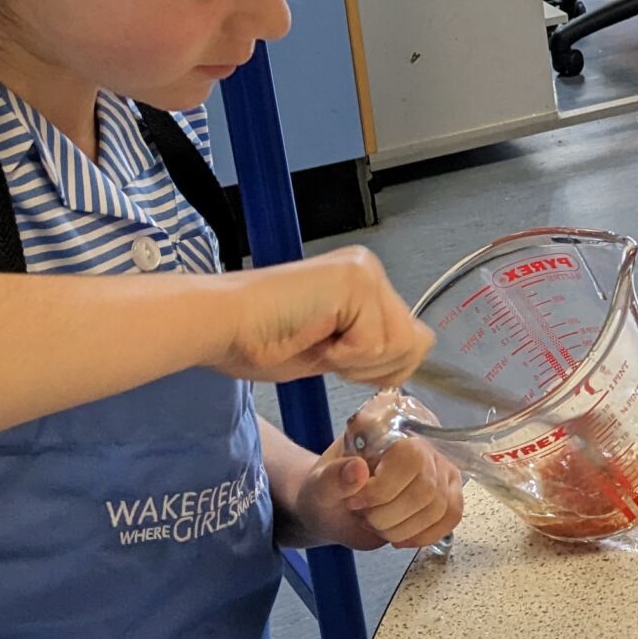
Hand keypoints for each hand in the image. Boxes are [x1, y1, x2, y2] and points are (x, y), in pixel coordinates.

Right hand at [204, 247, 433, 387]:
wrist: (221, 325)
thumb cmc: (259, 339)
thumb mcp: (335, 352)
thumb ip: (373, 350)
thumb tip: (416, 352)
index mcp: (364, 285)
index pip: (411, 340)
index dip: (378, 367)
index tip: (334, 357)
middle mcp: (369, 270)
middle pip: (414, 344)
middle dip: (370, 366)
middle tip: (324, 348)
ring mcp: (365, 273)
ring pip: (399, 346)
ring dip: (355, 360)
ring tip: (318, 340)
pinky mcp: (356, 282)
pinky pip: (375, 343)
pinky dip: (344, 355)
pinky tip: (314, 335)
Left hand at [290, 420, 463, 551]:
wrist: (335, 508)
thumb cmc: (329, 491)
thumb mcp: (318, 486)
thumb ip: (332, 478)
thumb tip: (357, 470)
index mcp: (389, 430)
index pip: (410, 457)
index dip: (383, 489)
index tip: (355, 501)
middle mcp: (423, 445)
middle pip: (426, 489)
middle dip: (388, 515)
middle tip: (364, 516)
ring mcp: (439, 469)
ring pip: (439, 508)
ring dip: (402, 529)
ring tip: (378, 525)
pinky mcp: (446, 493)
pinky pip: (451, 517)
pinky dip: (423, 535)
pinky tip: (400, 537)